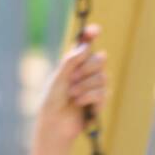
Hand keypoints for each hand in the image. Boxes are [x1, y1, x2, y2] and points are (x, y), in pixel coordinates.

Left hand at [37, 23, 107, 144]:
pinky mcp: (99, 101)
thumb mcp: (58, 79)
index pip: (85, 46)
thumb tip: (85, 46)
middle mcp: (85, 73)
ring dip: (86, 86)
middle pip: (100, 59)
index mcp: (72, 65)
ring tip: (73, 96)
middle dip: (88, 68)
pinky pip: (103, 92)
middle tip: (73, 79)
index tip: (95, 29)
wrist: (55, 125)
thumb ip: (70, 62)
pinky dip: (90, 97)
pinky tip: (80, 104)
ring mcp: (94, 86)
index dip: (90, 36)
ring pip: (102, 76)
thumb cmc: (51, 102)